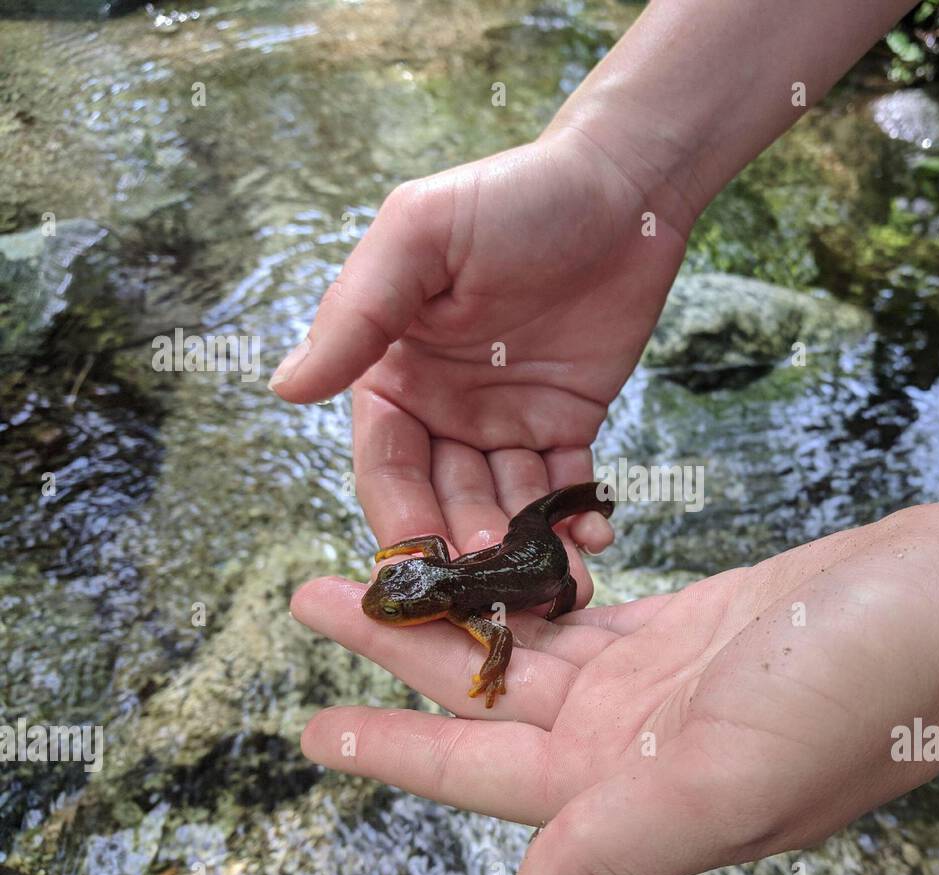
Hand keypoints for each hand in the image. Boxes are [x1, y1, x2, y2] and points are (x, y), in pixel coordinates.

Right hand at [270, 128, 691, 584]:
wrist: (621, 187)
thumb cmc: (512, 197)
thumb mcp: (421, 237)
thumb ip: (358, 313)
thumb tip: (282, 388)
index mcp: (393, 372)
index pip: (386, 465)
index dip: (402, 517)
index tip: (424, 566)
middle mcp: (443, 407)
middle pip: (445, 498)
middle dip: (469, 546)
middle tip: (501, 587)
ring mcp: (505, 420)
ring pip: (506, 505)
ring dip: (525, 549)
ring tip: (558, 585)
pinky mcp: (567, 423)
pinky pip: (565, 487)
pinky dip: (575, 519)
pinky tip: (591, 542)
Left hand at [290, 503, 938, 874]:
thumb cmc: (863, 694)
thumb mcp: (721, 782)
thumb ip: (608, 857)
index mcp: (629, 795)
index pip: (479, 778)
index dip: (394, 752)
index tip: (317, 728)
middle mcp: (638, 749)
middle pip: (488, 702)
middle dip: (403, 653)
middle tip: (322, 598)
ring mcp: (669, 686)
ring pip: (533, 650)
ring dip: (463, 612)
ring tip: (396, 564)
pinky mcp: (702, 627)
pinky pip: (594, 615)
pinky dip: (543, 594)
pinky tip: (503, 573)